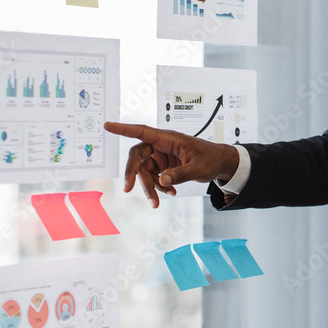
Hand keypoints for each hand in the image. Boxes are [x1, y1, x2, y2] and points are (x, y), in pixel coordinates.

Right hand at [104, 121, 239, 207]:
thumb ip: (180, 174)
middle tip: (127, 189)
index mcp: (168, 138)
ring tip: (158, 202)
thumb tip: (162, 181)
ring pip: (144, 171)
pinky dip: (159, 188)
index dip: (123, 129)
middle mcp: (161, 145)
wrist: (220, 164)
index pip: (142, 131)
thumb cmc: (211, 159)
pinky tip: (171, 193)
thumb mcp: (198, 168)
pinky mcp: (163, 166)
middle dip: (132, 173)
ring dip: (148, 187)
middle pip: (137, 156)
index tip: (107, 125)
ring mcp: (161, 156)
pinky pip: (153, 178)